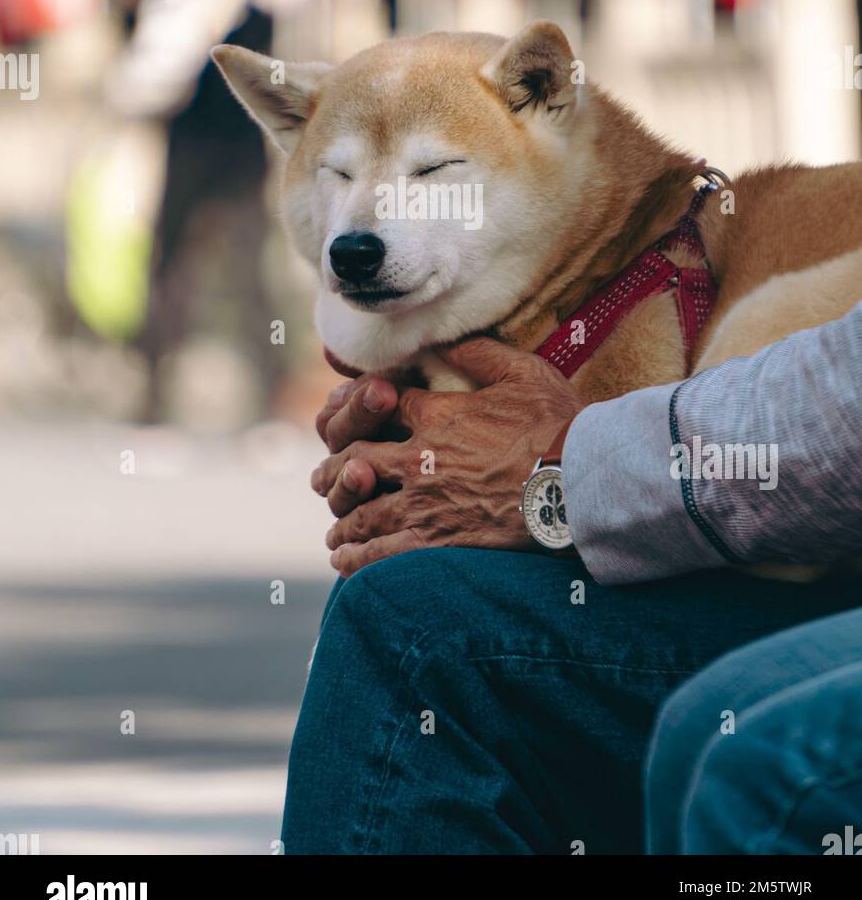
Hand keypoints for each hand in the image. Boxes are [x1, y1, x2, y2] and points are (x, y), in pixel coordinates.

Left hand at [310, 336, 581, 576]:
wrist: (578, 485)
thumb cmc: (557, 426)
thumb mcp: (524, 372)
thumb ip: (479, 352)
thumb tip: (446, 340)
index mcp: (436, 414)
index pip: (380, 406)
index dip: (363, 408)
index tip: (359, 416)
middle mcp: (419, 458)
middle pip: (355, 459)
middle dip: (334, 469)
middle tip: (322, 478)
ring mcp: (424, 502)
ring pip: (360, 509)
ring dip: (340, 516)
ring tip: (334, 528)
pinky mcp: (436, 540)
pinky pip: (380, 551)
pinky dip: (355, 556)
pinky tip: (344, 560)